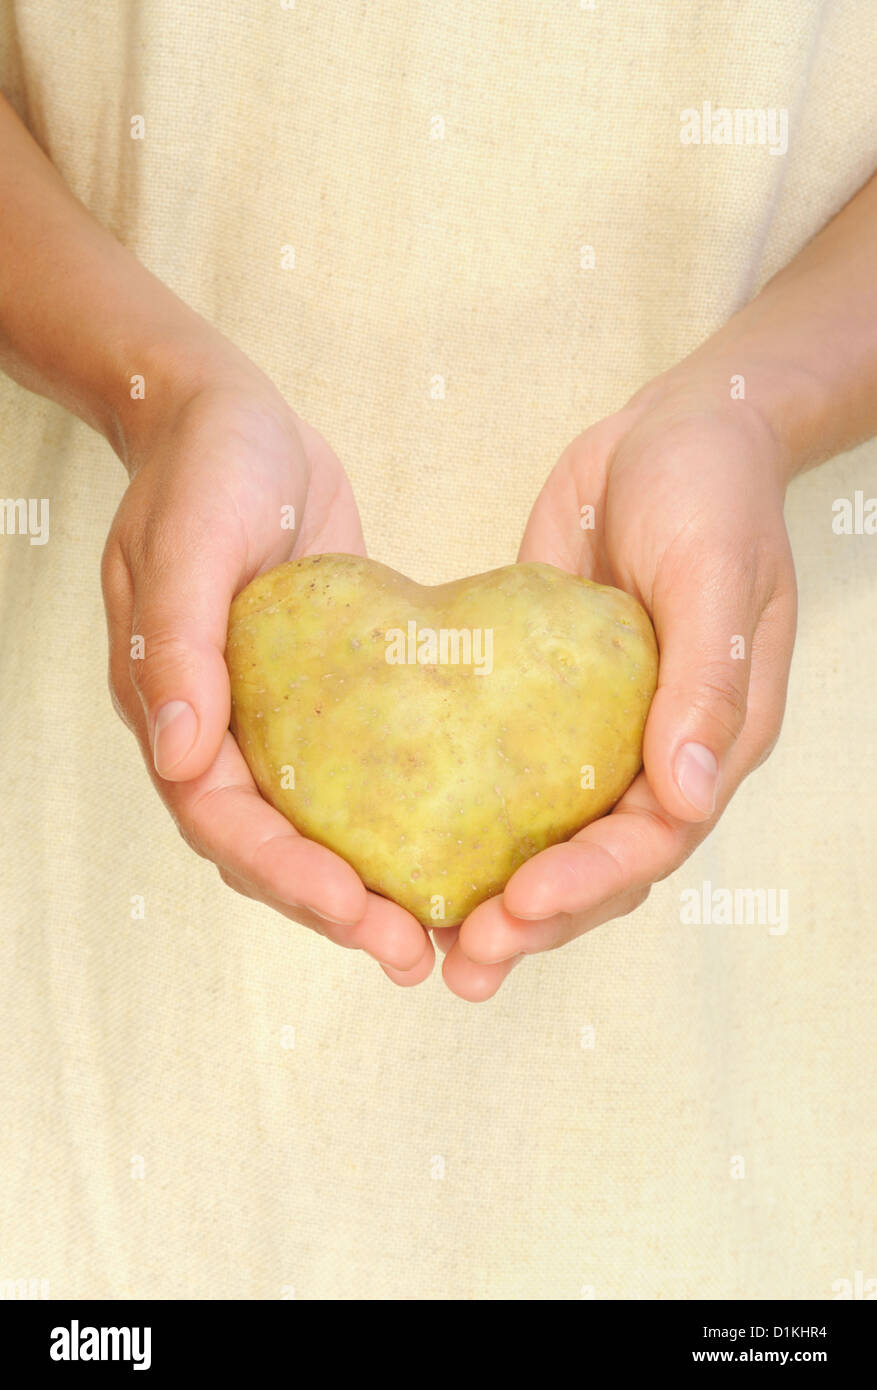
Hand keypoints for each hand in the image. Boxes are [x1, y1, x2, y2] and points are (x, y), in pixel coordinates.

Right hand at [101, 367, 432, 982]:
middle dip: (339, 908)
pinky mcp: (325, 695)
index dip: (285, 877)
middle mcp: (220, 731)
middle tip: (417, 954)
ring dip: (372, 883)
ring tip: (447, 932)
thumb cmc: (206, 466)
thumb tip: (182, 756)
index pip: (224, 822)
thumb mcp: (190, 538)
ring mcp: (272, 717)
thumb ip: (179, 645)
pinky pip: (358, 774)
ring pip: (316, 827)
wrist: (230, 416)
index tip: (358, 913)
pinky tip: (460, 843)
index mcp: (175, 710)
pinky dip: (397, 818)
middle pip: (272, 849)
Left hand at [439, 378, 797, 999]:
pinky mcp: (545, 699)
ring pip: (550, 834)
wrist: (679, 425)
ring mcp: (598, 730)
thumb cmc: (712, 489)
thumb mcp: (717, 573)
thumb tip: (685, 796)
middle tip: (463, 962)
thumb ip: (706, 682)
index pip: (653, 839)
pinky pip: (508, 772)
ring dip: (498, 893)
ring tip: (432, 943)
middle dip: (534, 919)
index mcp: (712, 738)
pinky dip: (469, 816)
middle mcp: (657, 750)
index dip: (589, 884)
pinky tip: (410, 844)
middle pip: (599, 863)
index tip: (516, 907)